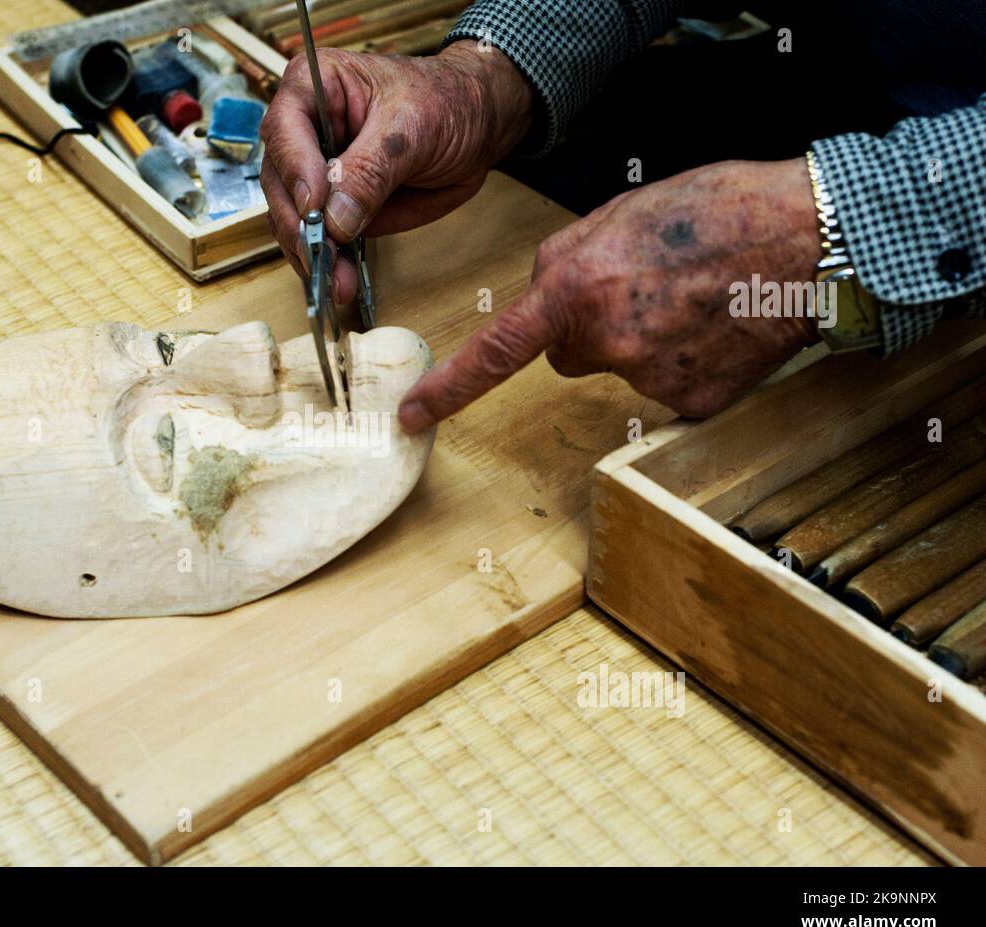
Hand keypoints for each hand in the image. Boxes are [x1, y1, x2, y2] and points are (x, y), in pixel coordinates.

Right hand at [259, 40, 531, 302]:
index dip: (295, 170)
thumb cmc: (447, 104)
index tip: (315, 207)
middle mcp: (305, 130)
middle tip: (322, 255)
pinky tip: (339, 283)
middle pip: (279, 181)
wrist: (477, 127)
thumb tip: (335, 218)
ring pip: (292, 217)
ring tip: (337, 282)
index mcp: (315, 87)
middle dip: (299, 224)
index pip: (284, 129)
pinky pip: (319, 239)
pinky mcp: (334, 208)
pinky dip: (326, 264)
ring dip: (310, 253)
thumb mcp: (412, 128)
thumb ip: (371, 170)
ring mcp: (316, 173)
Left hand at [398, 159, 823, 428]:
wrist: (812, 238)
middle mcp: (606, 342)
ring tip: (691, 295)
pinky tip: (714, 326)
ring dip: (641, 339)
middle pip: (568, 354)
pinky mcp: (691, 403)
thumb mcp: (618, 212)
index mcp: (577, 288)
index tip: (414, 416)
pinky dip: (682, 361)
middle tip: (643, 285)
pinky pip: (664, 385)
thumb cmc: (718, 209)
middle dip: (589, 327)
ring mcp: (650, 379)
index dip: (451, 386)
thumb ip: (566, 260)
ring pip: (620, 366)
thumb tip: (546, 297)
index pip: (497, 350)